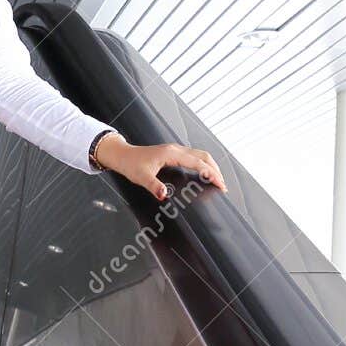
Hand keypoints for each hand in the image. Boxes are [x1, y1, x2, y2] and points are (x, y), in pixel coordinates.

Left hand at [94, 132, 227, 201]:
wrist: (123, 155)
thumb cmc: (131, 164)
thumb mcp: (141, 177)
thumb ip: (153, 186)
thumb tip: (164, 195)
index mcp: (171, 154)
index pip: (197, 163)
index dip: (211, 173)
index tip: (220, 183)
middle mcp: (176, 149)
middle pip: (203, 156)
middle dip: (216, 169)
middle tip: (222, 185)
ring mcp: (175, 150)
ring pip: (200, 155)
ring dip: (211, 166)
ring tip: (217, 180)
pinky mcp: (173, 153)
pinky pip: (193, 156)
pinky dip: (203, 164)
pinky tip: (204, 173)